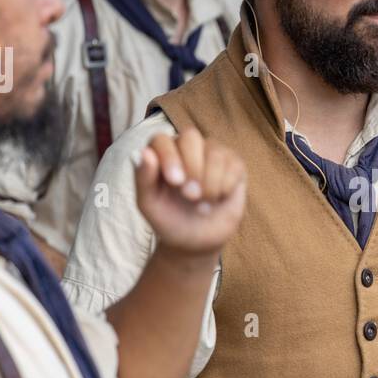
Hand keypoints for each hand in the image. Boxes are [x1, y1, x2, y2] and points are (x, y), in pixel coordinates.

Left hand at [135, 127, 245, 255]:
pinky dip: (225, 186)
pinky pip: (234, 165)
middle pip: (191, 136)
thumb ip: (143, 178)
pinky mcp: (234, 165)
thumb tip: (145, 152)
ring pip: (215, 152)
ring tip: (203, 206)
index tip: (175, 181)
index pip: (162, 139)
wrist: (196, 241)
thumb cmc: (169, 219)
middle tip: (190, 195)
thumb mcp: (150, 205)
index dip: (169, 156)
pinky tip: (218, 199)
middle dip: (192, 167)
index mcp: (161, 153)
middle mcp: (187, 148)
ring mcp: (212, 153)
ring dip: (210, 182)